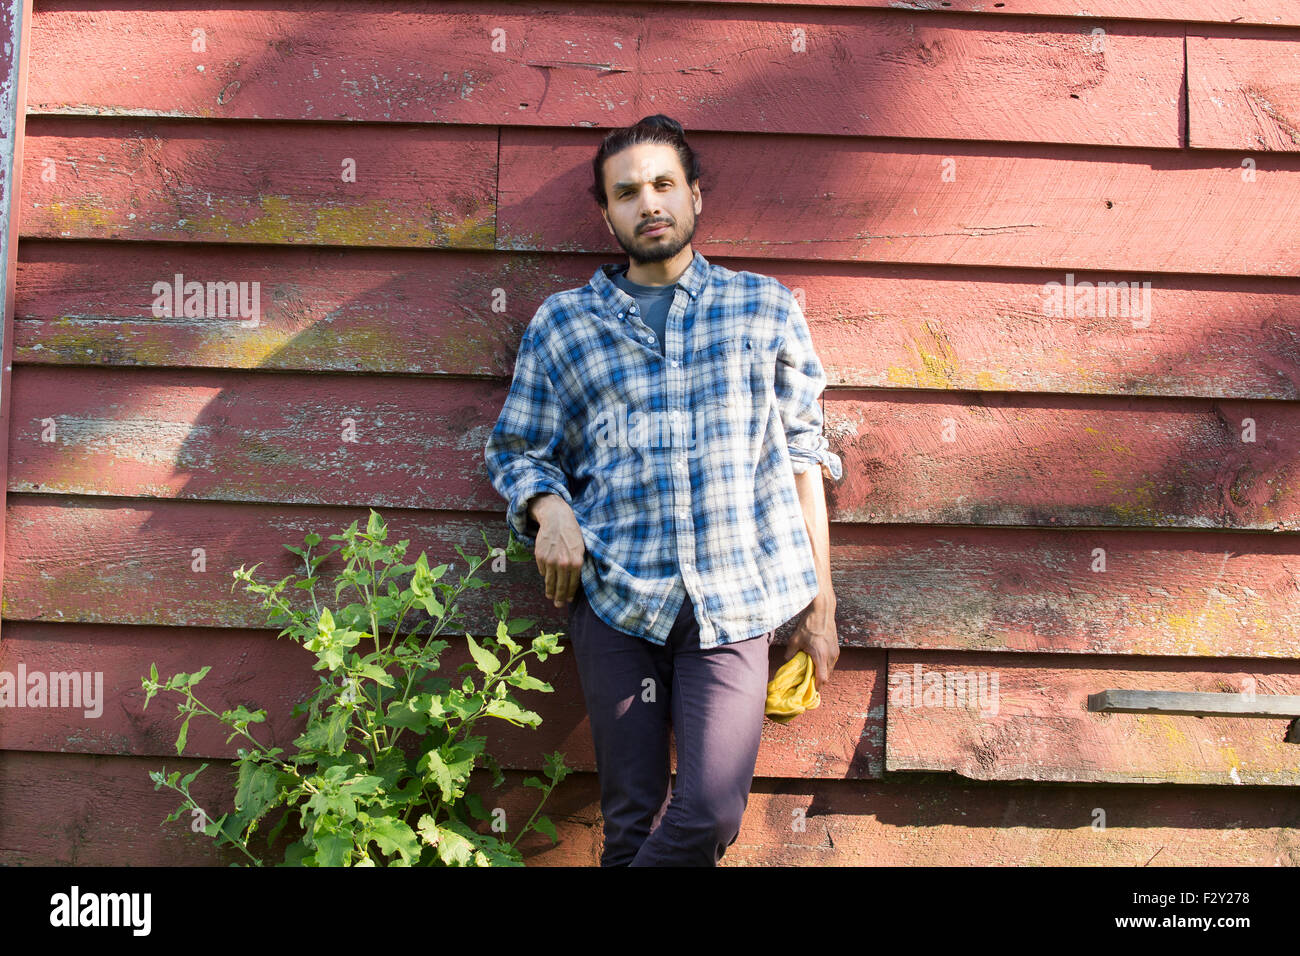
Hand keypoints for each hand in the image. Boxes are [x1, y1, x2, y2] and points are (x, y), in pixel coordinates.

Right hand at [529, 493, 585, 607]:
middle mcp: (564, 563)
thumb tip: (574, 581)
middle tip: (558, 605)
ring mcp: (550, 561)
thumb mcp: (580, 548)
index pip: (573, 584)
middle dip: (559, 597)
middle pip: (561, 586)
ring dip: (550, 591)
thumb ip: (577, 565)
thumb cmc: (571, 533)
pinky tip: (546, 577)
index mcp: (576, 562)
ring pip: (549, 581)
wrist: (556, 519)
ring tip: (550, 597)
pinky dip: (544, 574)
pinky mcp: (540, 557)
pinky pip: (542, 570)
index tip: (568, 601)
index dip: (570, 594)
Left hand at [784, 597, 838, 687]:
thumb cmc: (808, 624)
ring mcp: (835, 652)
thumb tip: (787, 661)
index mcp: (821, 655)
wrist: (822, 610)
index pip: (822, 679)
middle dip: (818, 681)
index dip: (816, 687)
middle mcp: (831, 656)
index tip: (809, 689)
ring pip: (830, 669)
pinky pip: (832, 662)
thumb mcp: (795, 639)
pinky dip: (825, 665)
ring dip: (822, 672)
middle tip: (807, 682)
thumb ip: (790, 652)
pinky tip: (816, 661)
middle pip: (827, 676)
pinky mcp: (836, 647)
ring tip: (811, 672)